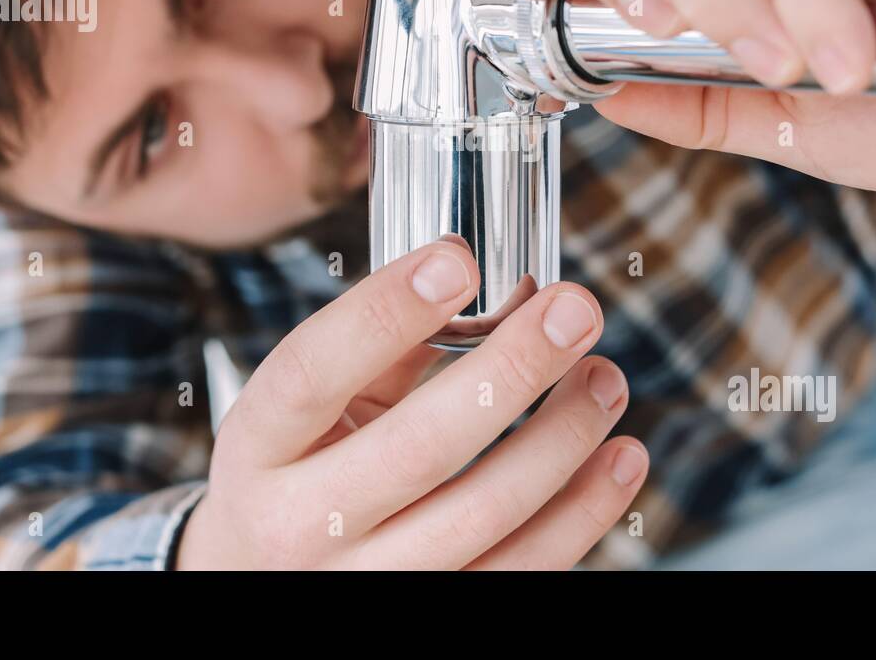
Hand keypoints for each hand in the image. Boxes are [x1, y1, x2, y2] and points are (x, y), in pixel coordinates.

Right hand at [175, 236, 646, 568]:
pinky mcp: (426, 615)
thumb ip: (377, 352)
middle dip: (513, 369)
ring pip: (486, 514)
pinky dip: (585, 511)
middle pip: (419, 447)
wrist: (257, 581)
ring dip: (564, 436)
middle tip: (574, 310)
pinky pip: (522, 571)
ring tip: (604, 378)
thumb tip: (488, 290)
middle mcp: (298, 525)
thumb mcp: (301, 412)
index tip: (459, 259)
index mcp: (257, 450)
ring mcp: (363, 585)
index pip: (312, 372)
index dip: (385, 311)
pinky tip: (619, 457)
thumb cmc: (292, 475)